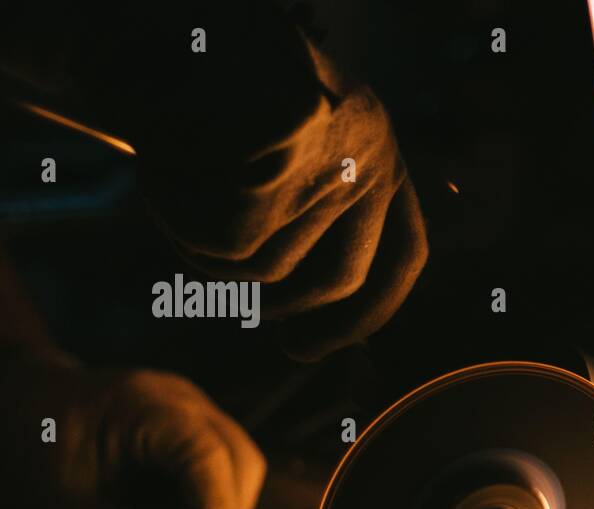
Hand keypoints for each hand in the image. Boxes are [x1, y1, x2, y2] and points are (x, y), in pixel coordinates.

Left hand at [0, 356, 264, 508]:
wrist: (20, 409)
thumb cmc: (34, 457)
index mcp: (147, 405)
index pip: (209, 459)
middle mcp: (184, 398)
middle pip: (239, 460)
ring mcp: (194, 407)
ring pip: (240, 464)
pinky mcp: (195, 424)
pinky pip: (225, 463)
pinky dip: (212, 498)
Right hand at [139, 42, 428, 360]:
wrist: (149, 17)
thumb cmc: (199, 94)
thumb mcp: (268, 155)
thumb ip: (302, 219)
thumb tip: (306, 331)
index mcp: (380, 157)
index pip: (402, 260)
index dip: (361, 317)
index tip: (301, 348)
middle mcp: (375, 153)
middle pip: (331, 282)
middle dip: (268, 299)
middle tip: (219, 274)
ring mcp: (341, 147)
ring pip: (264, 264)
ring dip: (198, 240)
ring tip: (175, 181)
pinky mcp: (296, 138)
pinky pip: (228, 237)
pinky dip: (178, 214)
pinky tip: (161, 164)